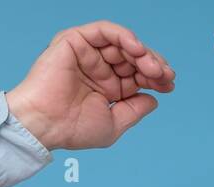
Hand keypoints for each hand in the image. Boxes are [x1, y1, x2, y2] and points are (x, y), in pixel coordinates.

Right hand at [5, 20, 175, 151]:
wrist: (44, 125)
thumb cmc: (71, 129)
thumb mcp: (114, 123)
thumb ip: (135, 110)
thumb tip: (154, 99)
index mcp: (104, 87)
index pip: (135, 75)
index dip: (154, 78)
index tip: (170, 85)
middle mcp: (96, 68)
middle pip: (132, 58)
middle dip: (152, 65)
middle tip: (165, 75)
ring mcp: (86, 53)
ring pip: (121, 44)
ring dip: (141, 52)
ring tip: (153, 67)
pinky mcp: (75, 41)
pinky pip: (104, 31)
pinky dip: (123, 36)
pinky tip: (137, 49)